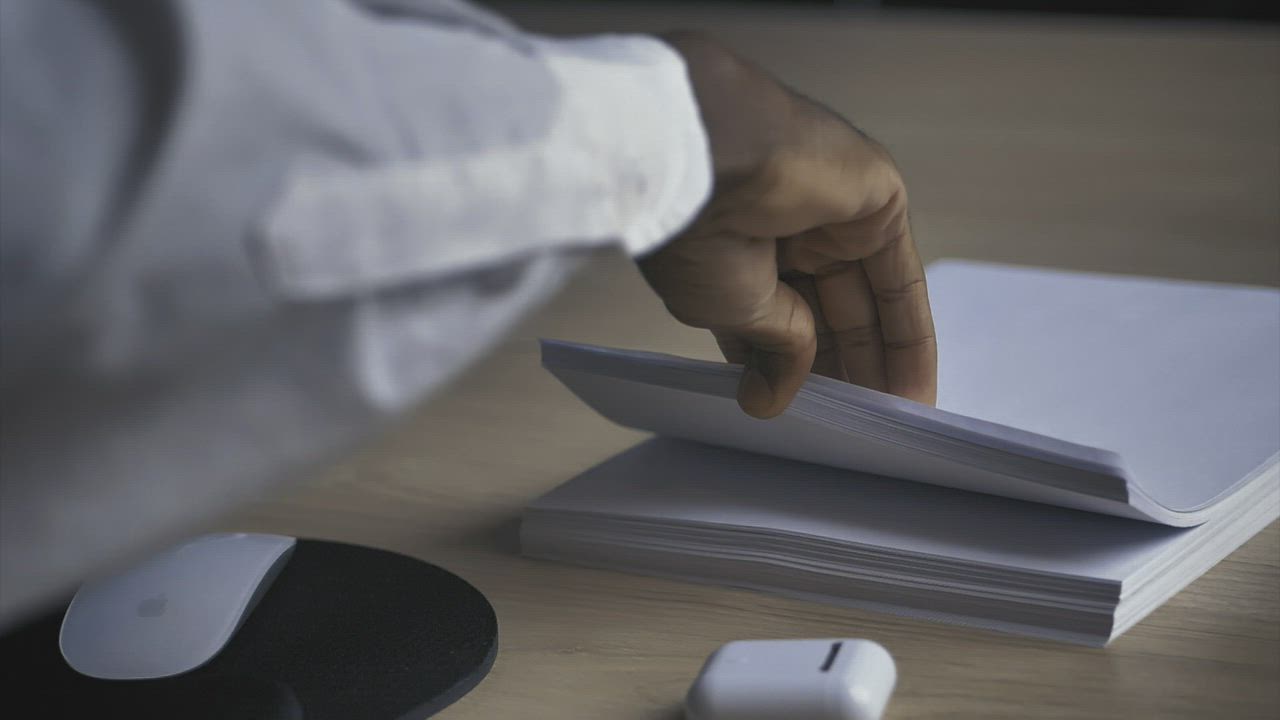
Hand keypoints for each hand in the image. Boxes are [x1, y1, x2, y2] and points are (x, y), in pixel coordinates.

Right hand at [642, 33, 935, 417]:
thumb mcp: (730, 312)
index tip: (806, 423)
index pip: (776, 322)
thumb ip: (772, 348)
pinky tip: (912, 392)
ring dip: (880, 366)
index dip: (794, 374)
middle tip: (856, 436)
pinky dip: (909, 337)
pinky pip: (901, 282)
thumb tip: (774, 400)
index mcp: (739, 250)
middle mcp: (789, 232)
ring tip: (887, 430)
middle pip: (830, 317)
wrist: (711, 156)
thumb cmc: (695, 226)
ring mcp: (837, 215)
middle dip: (843, 375)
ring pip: (868, 304)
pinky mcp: (880, 203)